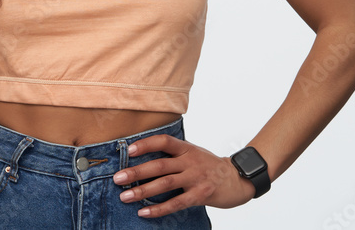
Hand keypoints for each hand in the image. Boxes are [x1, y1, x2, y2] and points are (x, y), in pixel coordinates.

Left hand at [112, 133, 255, 218]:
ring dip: (143, 191)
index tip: (128, 150)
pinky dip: (159, 209)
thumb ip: (174, 154)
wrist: (237, 179)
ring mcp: (196, 178)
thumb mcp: (193, 153)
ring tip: (125, 196)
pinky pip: (176, 203)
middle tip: (117, 178)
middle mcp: (190, 161)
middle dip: (136, 172)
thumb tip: (144, 159)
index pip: (163, 141)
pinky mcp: (200, 195)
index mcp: (186, 148)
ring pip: (165, 184)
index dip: (145, 144)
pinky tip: (144, 212)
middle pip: (159, 165)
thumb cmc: (209, 165)